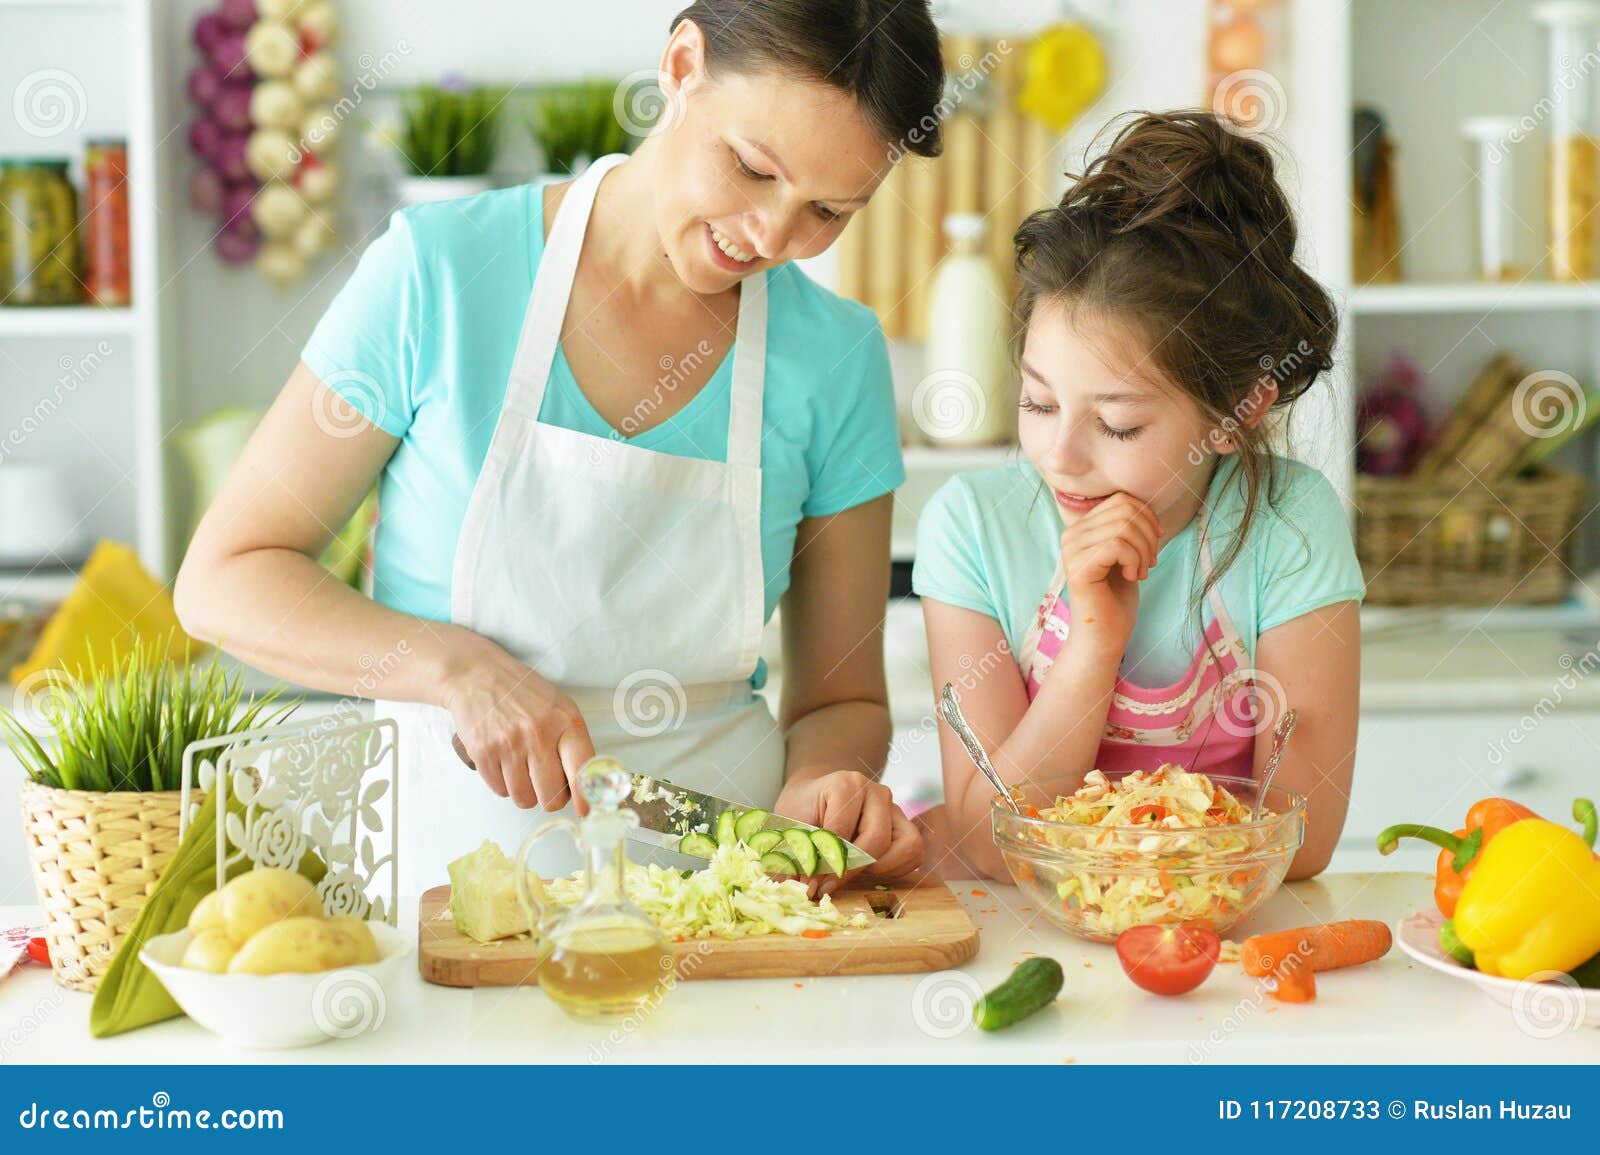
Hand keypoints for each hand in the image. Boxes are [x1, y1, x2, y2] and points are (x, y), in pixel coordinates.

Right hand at [440, 635, 594, 815]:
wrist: (477, 675)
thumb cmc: (522, 693)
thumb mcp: (559, 707)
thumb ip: (573, 742)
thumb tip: (585, 785)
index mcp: (565, 721)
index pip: (582, 769)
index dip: (586, 796)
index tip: (586, 810)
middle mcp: (539, 734)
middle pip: (552, 796)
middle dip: (550, 797)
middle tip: (545, 783)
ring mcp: (510, 744)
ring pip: (524, 798)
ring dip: (524, 791)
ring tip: (521, 767)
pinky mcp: (484, 752)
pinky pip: (499, 790)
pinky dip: (502, 783)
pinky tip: (503, 762)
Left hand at [773, 771, 924, 897]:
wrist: (816, 796)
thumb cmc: (803, 809)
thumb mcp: (792, 826)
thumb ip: (800, 853)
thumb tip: (806, 887)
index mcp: (846, 784)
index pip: (842, 832)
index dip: (826, 863)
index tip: (811, 884)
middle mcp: (877, 792)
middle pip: (877, 840)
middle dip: (852, 869)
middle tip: (829, 886)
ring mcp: (894, 808)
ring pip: (906, 846)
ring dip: (880, 869)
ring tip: (851, 874)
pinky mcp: (904, 825)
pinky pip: (913, 853)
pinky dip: (895, 869)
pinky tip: (867, 871)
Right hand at [1059, 492, 1160, 652]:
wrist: (1104, 635)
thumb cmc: (1116, 598)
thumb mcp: (1125, 554)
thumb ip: (1128, 528)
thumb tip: (1147, 507)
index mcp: (1081, 528)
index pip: (1121, 500)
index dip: (1147, 517)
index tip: (1155, 543)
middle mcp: (1071, 535)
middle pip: (1125, 510)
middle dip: (1149, 535)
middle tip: (1150, 562)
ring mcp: (1071, 550)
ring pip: (1124, 527)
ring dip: (1144, 551)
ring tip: (1141, 571)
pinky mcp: (1079, 567)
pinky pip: (1119, 545)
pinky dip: (1135, 561)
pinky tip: (1132, 577)